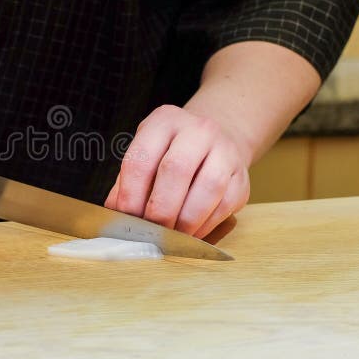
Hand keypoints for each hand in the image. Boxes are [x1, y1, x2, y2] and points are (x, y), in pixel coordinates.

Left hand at [104, 105, 250, 237]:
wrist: (216, 139)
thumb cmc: (170, 152)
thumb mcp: (145, 154)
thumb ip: (127, 183)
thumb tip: (116, 215)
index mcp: (164, 122)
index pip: (142, 158)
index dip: (131, 193)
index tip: (126, 218)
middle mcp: (198, 130)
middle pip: (176, 170)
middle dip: (160, 209)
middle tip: (151, 231)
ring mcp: (225, 150)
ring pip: (208, 188)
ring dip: (186, 220)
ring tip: (171, 236)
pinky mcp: (242, 175)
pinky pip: (225, 204)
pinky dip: (205, 224)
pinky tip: (191, 232)